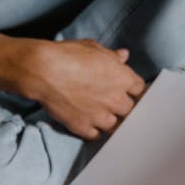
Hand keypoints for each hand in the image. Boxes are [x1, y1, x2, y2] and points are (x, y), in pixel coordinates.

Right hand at [22, 39, 146, 138]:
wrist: (44, 71)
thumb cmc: (67, 55)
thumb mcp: (92, 48)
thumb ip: (111, 56)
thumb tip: (123, 56)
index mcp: (122, 78)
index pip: (140, 89)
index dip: (134, 90)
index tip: (129, 90)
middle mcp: (115, 99)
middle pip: (131, 110)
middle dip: (124, 107)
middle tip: (114, 103)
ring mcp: (100, 116)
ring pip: (115, 126)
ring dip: (110, 121)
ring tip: (102, 115)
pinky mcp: (83, 127)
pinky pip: (96, 135)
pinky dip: (94, 131)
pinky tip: (89, 123)